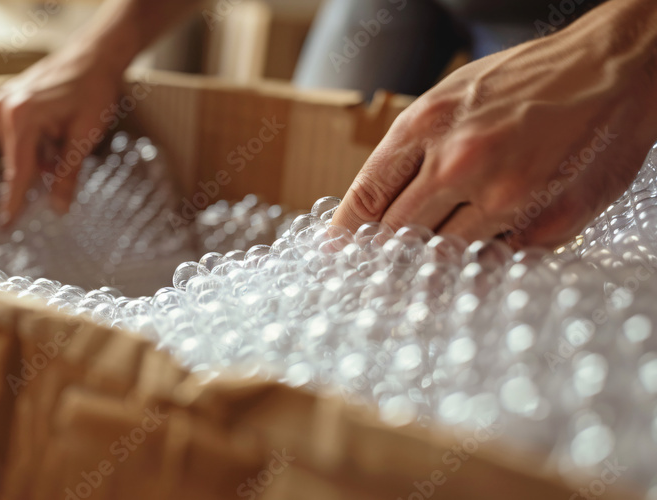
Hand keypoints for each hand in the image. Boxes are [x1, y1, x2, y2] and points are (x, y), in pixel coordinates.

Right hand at [0, 49, 121, 221]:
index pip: (17, 172)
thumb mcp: (85, 137)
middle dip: (41, 169)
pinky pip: (16, 136)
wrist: (93, 56)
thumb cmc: (93, 90)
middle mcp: (4, 109)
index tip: (5, 227)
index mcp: (22, 117)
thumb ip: (68, 174)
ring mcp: (0, 102)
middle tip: (68, 152)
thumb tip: (58, 208)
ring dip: (41, 154)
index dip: (14, 202)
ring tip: (65, 132)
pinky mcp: (3, 101)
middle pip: (18, 162)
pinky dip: (36, 141)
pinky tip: (55, 127)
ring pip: (18, 151)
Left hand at [332, 0, 656, 248]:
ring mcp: (505, 196)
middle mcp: (458, 163)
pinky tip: (484, 257)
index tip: (335, 255)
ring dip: (434, 266)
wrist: (615, 68)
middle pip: (398, 235)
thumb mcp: (453, 97)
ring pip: (446, 255)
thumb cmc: (529, 80)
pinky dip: (487, 260)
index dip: (345, 234)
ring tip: (425, 279)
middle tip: (375, 277)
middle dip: (384, 257)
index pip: (366, 196)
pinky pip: (501, 258)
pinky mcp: (548, 220)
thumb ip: (414, 148)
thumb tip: (378, 203)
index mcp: (425, 125)